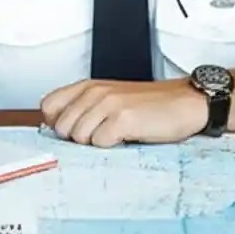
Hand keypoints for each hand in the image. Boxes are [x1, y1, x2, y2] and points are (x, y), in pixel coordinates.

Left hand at [40, 78, 207, 147]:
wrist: (186, 103)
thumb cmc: (151, 106)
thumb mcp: (111, 100)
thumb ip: (85, 110)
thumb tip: (58, 133)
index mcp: (88, 86)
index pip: (48, 106)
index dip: (57, 123)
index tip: (74, 131)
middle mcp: (94, 92)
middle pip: (61, 128)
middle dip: (77, 139)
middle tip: (102, 135)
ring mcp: (107, 104)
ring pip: (78, 137)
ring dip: (95, 144)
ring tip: (117, 136)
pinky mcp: (122, 118)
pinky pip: (99, 144)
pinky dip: (112, 147)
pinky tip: (127, 137)